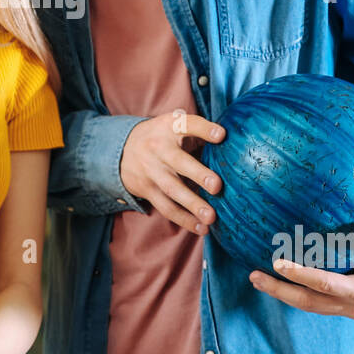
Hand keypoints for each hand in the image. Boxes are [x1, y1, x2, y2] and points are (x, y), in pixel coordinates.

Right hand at [119, 111, 225, 234]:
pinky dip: (184, 220)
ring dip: (192, 204)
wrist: (120, 150)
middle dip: (198, 174)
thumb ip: (197, 132)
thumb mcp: (173, 125)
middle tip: (217, 186)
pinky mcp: (147, 190)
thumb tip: (233, 145)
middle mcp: (159, 148)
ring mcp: (151, 170)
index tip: (221, 135)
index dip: (204, 130)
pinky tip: (201, 229)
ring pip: (172, 189)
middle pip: (178, 162)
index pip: (187, 124)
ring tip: (211, 217)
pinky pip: (166, 207)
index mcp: (170, 127)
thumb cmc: (161, 137)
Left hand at [248, 221, 353, 315]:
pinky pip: (317, 303)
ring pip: (310, 306)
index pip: (326, 285)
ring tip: (258, 279)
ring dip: (284, 294)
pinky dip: (297, 294)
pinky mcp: (347, 306)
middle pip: (309, 302)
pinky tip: (281, 281)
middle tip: (253, 276)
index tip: (278, 263)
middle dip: (280, 291)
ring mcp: (350, 310)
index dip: (301, 275)